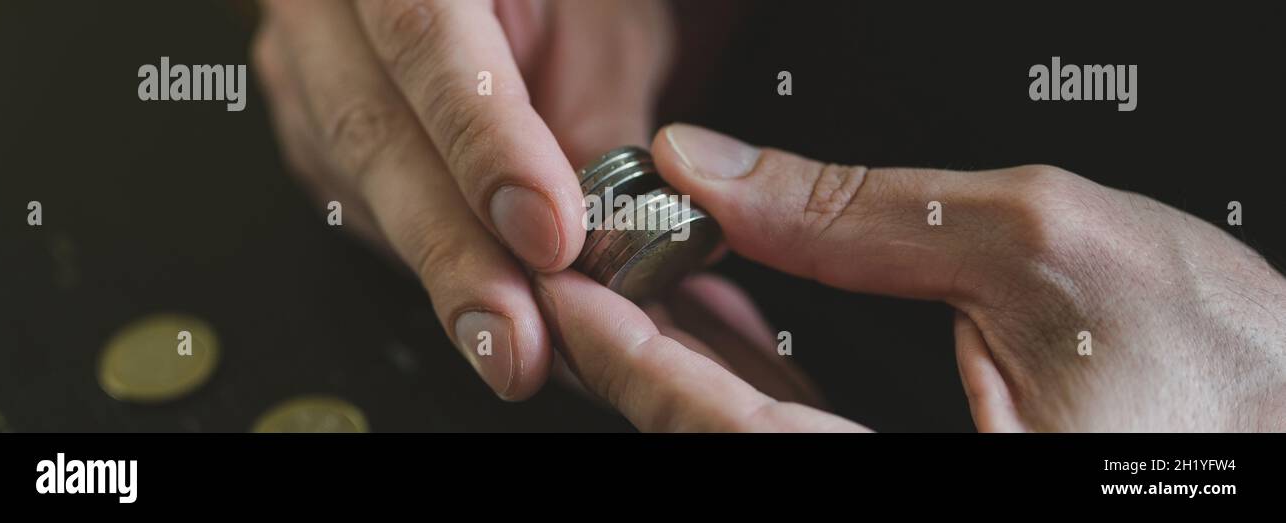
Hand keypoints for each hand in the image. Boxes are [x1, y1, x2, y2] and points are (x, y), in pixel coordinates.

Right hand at [251, 0, 671, 398]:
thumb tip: (615, 235)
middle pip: (373, 133)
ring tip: (511, 346)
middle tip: (517, 337)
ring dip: (441, 276)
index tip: (550, 235)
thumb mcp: (600, 18)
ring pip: (358, 186)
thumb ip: (600, 110)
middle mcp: (330, 11)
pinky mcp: (313, 133)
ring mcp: (307, 71)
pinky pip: (360, 212)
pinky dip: (428, 266)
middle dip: (454, 251)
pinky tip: (480, 309)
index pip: (427, 40)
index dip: (487, 146)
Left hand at [536, 124, 1285, 431]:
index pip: (732, 432)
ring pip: (764, 441)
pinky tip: (732, 316)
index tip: (574, 298)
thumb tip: (721, 170)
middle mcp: (909, 497)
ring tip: (645, 282)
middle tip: (589, 284)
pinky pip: (812, 439)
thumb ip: (860, 210)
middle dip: (650, 359)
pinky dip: (758, 378)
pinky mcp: (935, 474)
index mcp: (935, 485)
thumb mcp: (1037, 244)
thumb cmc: (1224, 359)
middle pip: (730, 445)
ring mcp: (919, 492)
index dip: (638, 361)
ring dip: (696, 364)